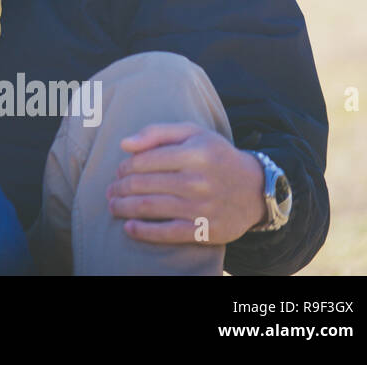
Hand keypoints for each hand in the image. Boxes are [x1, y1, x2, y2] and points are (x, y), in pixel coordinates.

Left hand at [105, 122, 266, 244]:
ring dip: (124, 208)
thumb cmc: (216, 156)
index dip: (125, 167)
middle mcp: (197, 181)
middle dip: (120, 188)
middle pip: (143, 185)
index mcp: (194, 154)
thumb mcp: (193, 133)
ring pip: (150, 207)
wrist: (256, 189)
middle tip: (110, 191)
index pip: (144, 160)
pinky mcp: (205, 230)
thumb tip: (124, 144)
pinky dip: (143, 231)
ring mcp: (202, 207)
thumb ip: (156, 133)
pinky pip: (167, 233)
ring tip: (113, 206)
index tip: (119, 171)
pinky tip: (129, 228)